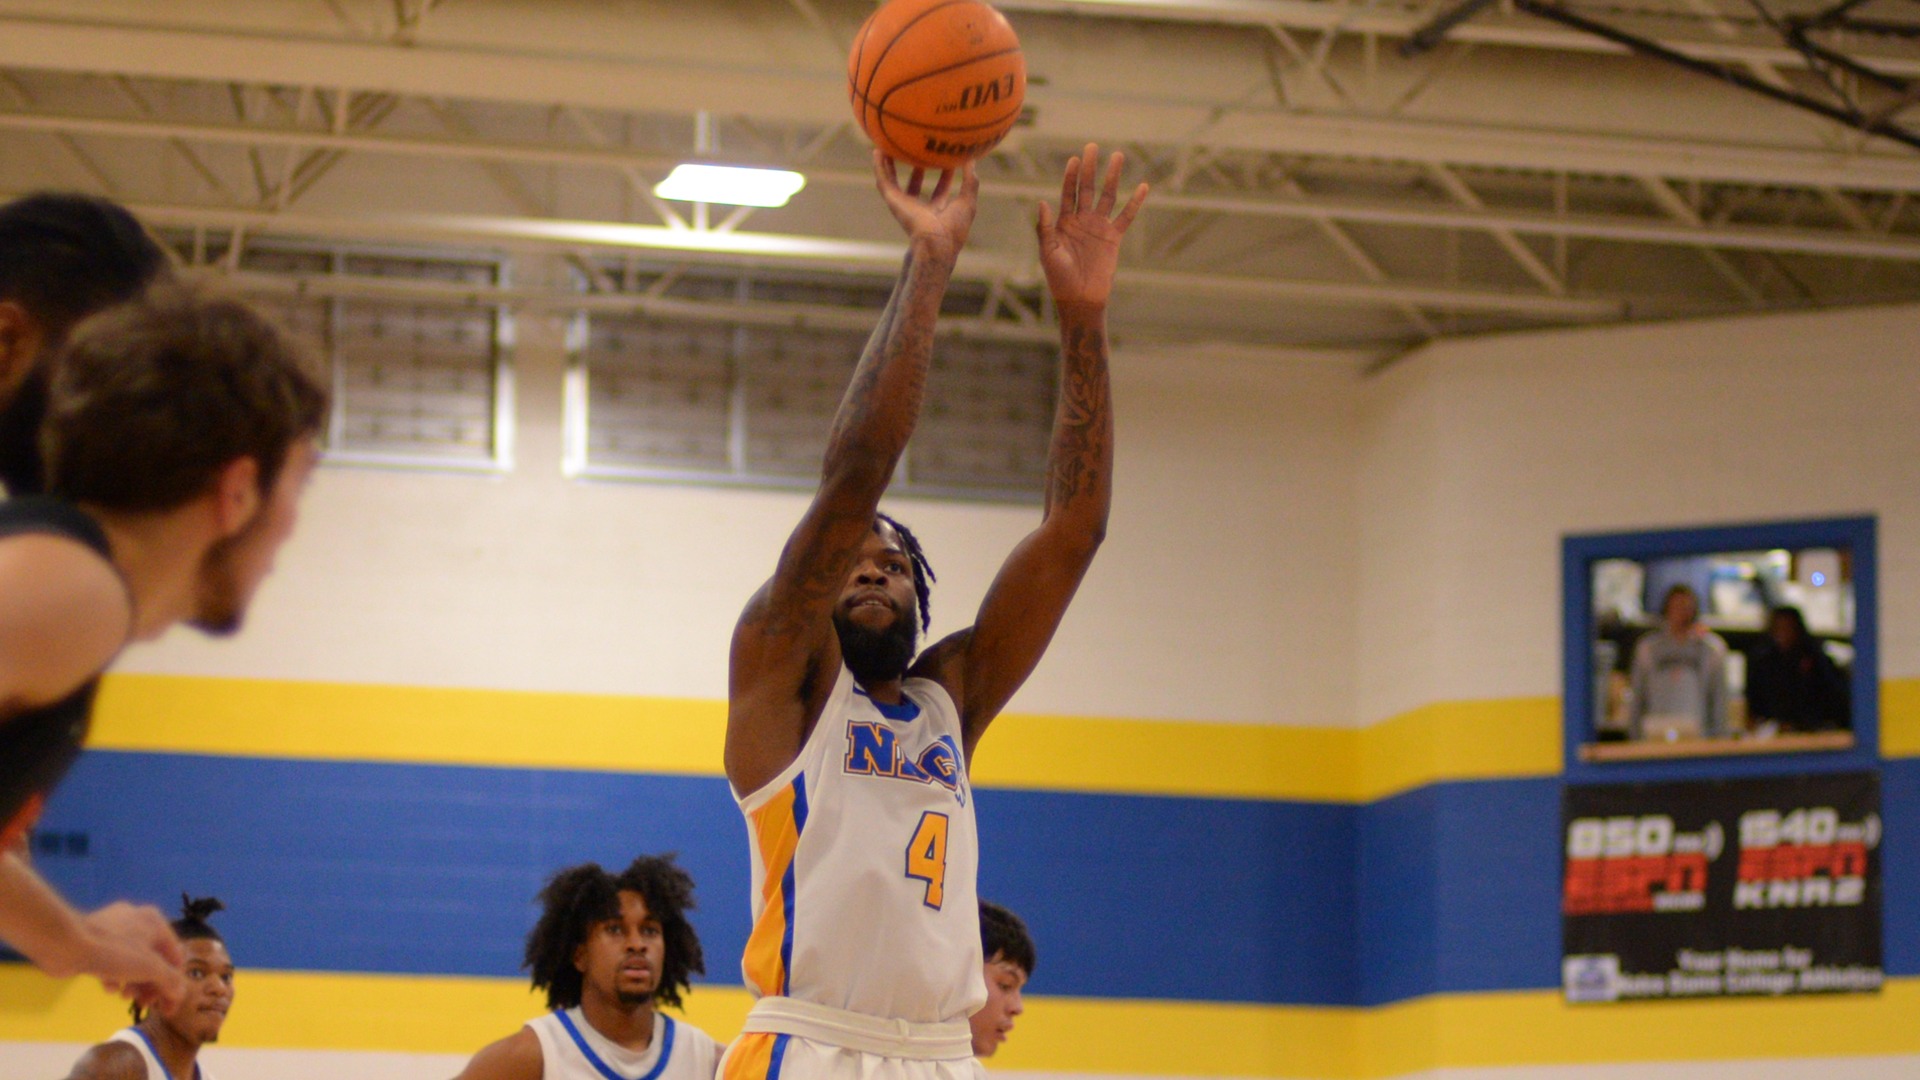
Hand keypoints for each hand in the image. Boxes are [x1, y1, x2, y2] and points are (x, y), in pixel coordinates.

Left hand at [79, 902, 185, 1010]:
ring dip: (133, 982)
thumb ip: (170, 981)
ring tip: (125, 997)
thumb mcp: (150, 968)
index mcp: (155, 922)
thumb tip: (181, 994)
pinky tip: (109, 987)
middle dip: (151, 985)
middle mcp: (137, 921)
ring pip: (132, 961)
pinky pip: (112, 960)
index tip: (168, 1007)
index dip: (174, 984)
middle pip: (153, 960)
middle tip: (144, 1004)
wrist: (66, 944)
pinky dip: (114, 975)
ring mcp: (113, 929)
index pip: (175, 956)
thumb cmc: (115, 952)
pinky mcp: (93, 940)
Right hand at [874, 151, 978, 257]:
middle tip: (920, 151)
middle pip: (916, 186)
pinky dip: (879, 167)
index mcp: (937, 212)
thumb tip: (972, 160)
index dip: (945, 175)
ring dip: (892, 166)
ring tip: (891, 147)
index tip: (948, 160)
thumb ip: (970, 181)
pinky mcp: (893, 201)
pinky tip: (877, 151)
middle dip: (917, 169)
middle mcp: (919, 208)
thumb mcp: (967, 201)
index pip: (941, 190)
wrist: (935, 240)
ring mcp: (904, 205)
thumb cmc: (953, 227)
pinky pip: (883, 180)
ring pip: (896, 182)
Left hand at [1036, 143, 1148, 314]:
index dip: (1071, 176)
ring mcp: (1099, 227)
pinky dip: (1135, 202)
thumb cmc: (1059, 278)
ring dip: (1112, 177)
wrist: (1080, 298)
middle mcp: (1082, 220)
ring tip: (1118, 156)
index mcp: (1064, 222)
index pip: (1068, 192)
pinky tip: (1142, 186)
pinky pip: (1126, 216)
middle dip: (1090, 168)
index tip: (1075, 159)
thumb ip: (1045, 227)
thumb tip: (1042, 202)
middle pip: (1087, 188)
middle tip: (1093, 147)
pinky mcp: (1114, 238)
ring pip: (1108, 196)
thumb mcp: (1048, 252)